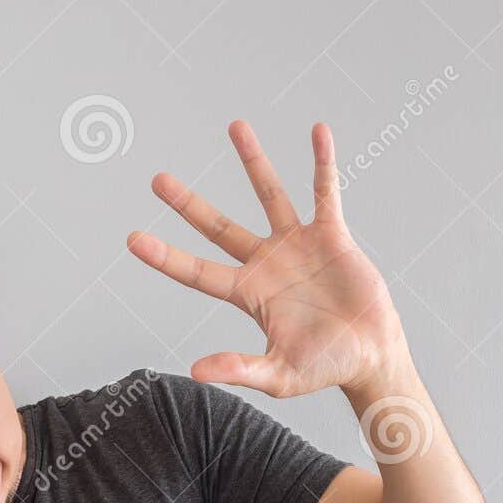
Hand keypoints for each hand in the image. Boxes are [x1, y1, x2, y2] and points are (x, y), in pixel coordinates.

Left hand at [127, 120, 407, 397]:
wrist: (369, 355)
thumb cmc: (324, 368)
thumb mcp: (278, 375)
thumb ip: (239, 369)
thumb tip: (196, 372)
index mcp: (248, 294)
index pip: (196, 272)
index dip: (166, 257)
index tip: (133, 239)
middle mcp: (266, 262)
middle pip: (217, 227)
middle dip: (188, 204)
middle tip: (157, 179)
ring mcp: (297, 245)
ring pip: (268, 194)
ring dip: (252, 162)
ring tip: (235, 126)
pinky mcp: (332, 235)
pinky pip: (325, 192)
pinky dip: (322, 163)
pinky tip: (318, 132)